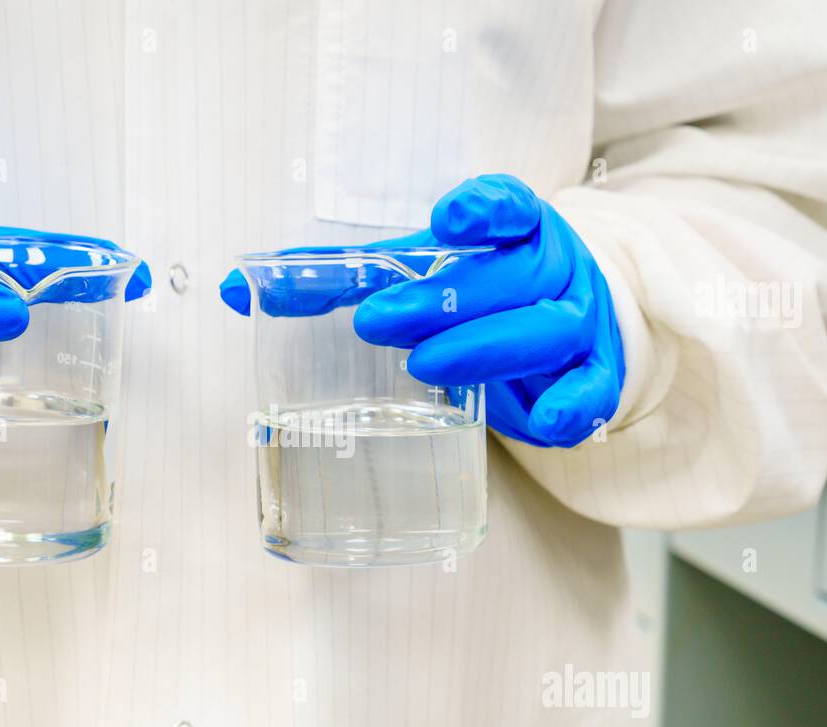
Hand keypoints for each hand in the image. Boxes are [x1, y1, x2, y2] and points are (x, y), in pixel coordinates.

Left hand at [353, 174, 623, 447]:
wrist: (562, 334)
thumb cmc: (475, 297)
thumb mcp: (415, 275)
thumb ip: (337, 280)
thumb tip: (234, 288)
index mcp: (515, 231)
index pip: (510, 207)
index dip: (484, 210)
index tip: (447, 222)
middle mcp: (553, 269)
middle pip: (512, 275)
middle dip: (444, 298)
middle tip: (376, 320)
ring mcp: (577, 323)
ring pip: (546, 329)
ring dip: (484, 347)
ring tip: (422, 365)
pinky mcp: (592, 375)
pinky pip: (592, 390)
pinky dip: (572, 404)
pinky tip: (545, 419)